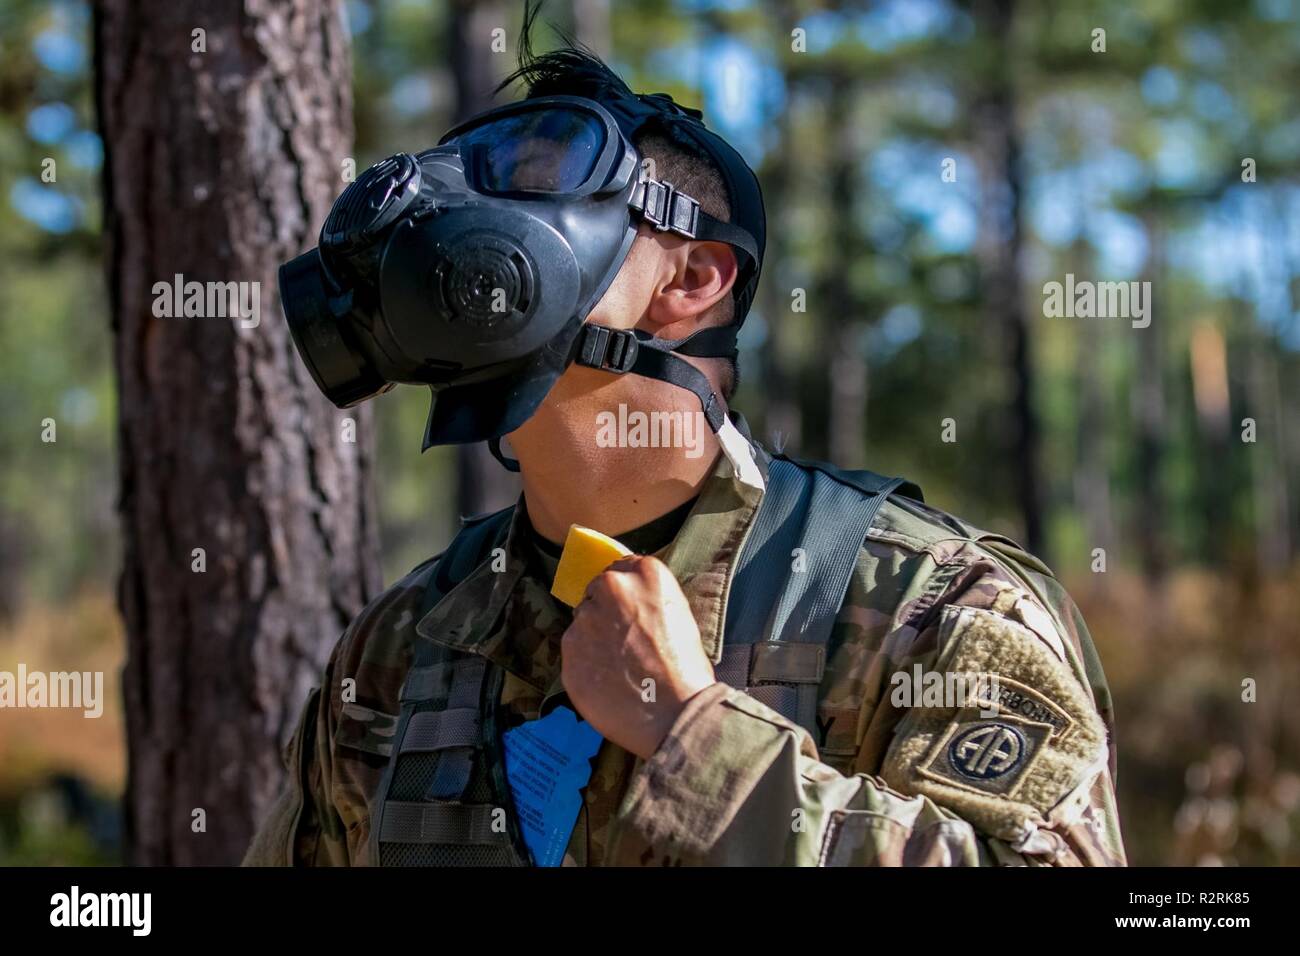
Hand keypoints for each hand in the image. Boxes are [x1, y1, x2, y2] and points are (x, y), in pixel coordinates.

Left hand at [560, 555, 715, 759]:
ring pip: (583, 621)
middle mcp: (612, 587)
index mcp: (646, 574)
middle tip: (623, 641)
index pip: (622, 568)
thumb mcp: (679, 616)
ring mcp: (586, 617)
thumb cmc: (686, 670)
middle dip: (606, 612)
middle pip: (598, 592)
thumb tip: (631, 602)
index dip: (625, 593)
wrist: (673, 714)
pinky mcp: (568, 648)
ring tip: (616, 666)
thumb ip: (649, 599)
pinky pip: (573, 649)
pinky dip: (584, 661)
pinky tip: (606, 680)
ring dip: (593, 637)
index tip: (628, 609)